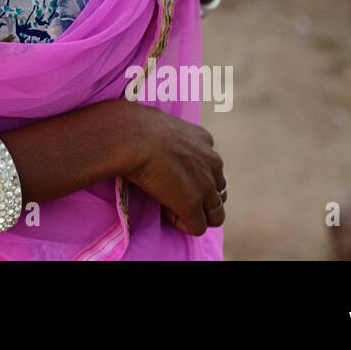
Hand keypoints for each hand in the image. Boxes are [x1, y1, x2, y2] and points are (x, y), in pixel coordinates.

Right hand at [120, 102, 225, 236]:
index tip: (171, 177)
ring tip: (168, 205)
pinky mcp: (193, 205)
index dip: (193, 177)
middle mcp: (212, 162)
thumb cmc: (135, 126)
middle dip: (200, 198)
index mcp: (204, 140)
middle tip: (173, 194)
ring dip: (194, 213)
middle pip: (218, 192)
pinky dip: (182, 223)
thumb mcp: (161, 125)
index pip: (211, 167)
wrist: (132, 137)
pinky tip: (163, 211)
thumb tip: (155, 142)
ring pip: (215, 214)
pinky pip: (197, 226)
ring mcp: (205, 185)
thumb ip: (168, 137)